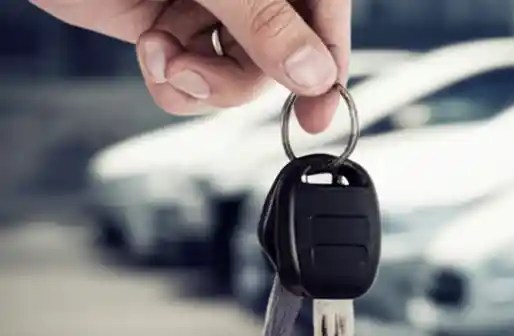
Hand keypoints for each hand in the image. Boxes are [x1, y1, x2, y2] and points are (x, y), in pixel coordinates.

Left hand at [31, 0, 348, 132]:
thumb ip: (267, 24)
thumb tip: (314, 75)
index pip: (324, 20)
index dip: (327, 68)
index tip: (319, 113)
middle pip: (281, 60)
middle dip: (236, 77)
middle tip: (200, 72)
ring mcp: (209, 8)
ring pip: (235, 76)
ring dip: (198, 81)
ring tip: (164, 55)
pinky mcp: (169, 29)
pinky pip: (192, 80)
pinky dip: (172, 81)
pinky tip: (152, 51)